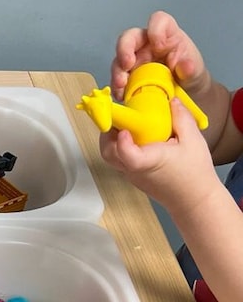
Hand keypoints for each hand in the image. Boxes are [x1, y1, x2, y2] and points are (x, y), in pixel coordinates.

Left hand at [98, 99, 220, 213]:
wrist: (194, 200)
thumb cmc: (194, 175)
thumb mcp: (193, 140)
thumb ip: (181, 117)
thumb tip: (171, 101)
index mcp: (149, 162)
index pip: (127, 155)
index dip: (122, 141)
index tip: (125, 127)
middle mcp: (134, 170)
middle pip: (108, 152)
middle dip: (108, 130)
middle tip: (120, 114)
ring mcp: (130, 174)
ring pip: (109, 155)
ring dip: (112, 136)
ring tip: (128, 121)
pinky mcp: (132, 174)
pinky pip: (118, 158)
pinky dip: (119, 144)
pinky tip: (134, 134)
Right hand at [111, 11, 207, 98]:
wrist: (185, 91)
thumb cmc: (189, 73)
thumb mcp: (196, 71)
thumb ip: (191, 68)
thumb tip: (186, 67)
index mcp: (167, 35)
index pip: (158, 21)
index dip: (155, 30)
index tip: (159, 47)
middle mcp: (147, 44)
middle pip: (130, 37)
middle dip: (125, 49)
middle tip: (127, 65)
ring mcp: (135, 60)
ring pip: (119, 60)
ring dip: (118, 72)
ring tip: (122, 85)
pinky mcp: (128, 76)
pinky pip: (118, 79)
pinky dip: (117, 88)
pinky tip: (122, 95)